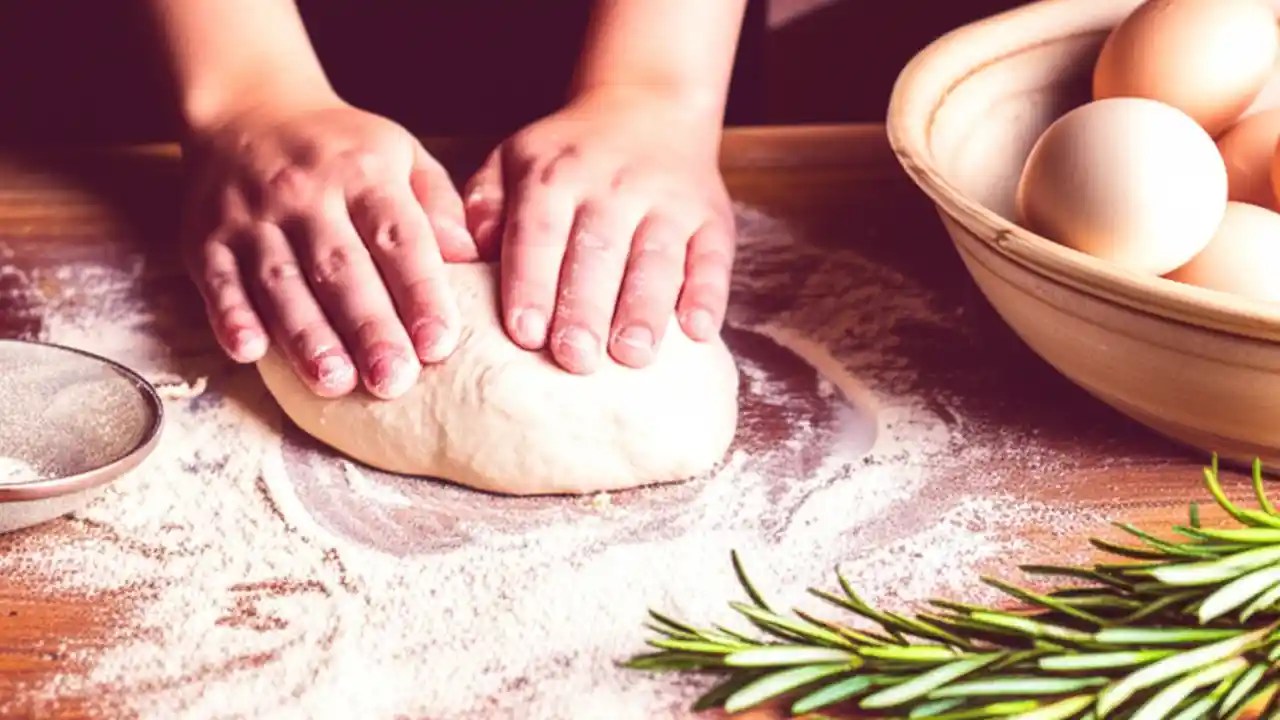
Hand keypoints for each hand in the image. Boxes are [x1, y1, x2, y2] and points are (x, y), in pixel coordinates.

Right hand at [181, 98, 476, 398]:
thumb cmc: (342, 150)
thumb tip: (470, 255)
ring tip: (334, 382)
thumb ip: (438, 204)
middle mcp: (305, 192)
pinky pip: (217, 280)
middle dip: (368, 328)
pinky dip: (231, 316)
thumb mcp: (402, 155)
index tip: (439, 344)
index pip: (397, 238)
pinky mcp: (204, 236)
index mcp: (364, 172)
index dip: (419, 292)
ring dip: (306, 335)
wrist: (246, 107)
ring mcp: (250, 215)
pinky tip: (251, 352)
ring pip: (280, 281)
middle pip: (339, 268)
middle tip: (393, 381)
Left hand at [464, 88, 735, 373]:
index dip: (532, 283)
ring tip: (632, 355)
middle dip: (586, 308)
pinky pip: (714, 257)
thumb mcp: (513, 160)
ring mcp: (669, 201)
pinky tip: (697, 331)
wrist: (648, 105)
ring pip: (657, 258)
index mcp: (555, 175)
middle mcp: (613, 185)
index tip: (525, 334)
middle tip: (575, 359)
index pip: (539, 234)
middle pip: (598, 252)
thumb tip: (466, 252)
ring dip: (645, 309)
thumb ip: (484, 205)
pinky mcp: (712, 218)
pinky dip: (708, 293)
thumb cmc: (568, 155)